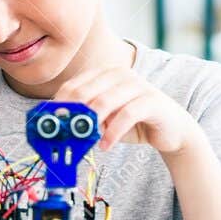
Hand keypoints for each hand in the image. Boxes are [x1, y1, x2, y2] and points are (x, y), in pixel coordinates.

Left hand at [61, 66, 200, 157]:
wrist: (171, 128)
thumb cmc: (133, 122)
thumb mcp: (105, 119)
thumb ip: (85, 118)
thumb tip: (59, 128)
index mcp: (103, 74)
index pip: (72, 87)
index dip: (58, 107)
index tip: (49, 126)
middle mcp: (119, 74)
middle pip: (84, 92)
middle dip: (71, 115)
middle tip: (63, 136)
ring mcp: (136, 85)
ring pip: (104, 102)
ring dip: (90, 125)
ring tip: (85, 142)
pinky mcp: (151, 100)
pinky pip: (126, 115)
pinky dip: (112, 133)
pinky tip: (105, 145)